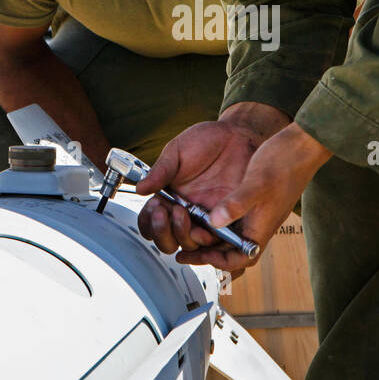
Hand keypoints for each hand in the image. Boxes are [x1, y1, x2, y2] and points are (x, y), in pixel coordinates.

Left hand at [136, 107, 331, 269]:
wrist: (301, 145)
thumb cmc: (285, 164)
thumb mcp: (257, 183)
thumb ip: (236, 203)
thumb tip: (214, 221)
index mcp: (261, 227)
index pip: (239, 259)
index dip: (215, 261)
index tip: (192, 254)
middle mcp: (258, 224)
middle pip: (230, 251)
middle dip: (206, 253)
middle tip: (182, 250)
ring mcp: (256, 213)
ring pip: (228, 236)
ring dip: (208, 237)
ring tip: (186, 231)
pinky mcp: (252, 201)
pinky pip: (231, 219)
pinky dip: (214, 221)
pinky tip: (200, 212)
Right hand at [136, 118, 262, 266]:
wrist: (238, 134)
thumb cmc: (206, 140)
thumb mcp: (177, 152)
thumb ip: (160, 171)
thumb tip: (140, 188)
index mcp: (169, 198)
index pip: (151, 222)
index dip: (148, 222)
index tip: (154, 208)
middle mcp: (185, 212)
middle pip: (168, 241)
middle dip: (163, 233)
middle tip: (167, 213)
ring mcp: (206, 218)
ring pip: (189, 245)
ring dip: (183, 235)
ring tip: (183, 213)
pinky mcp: (227, 220)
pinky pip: (216, 240)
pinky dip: (208, 239)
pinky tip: (207, 223)